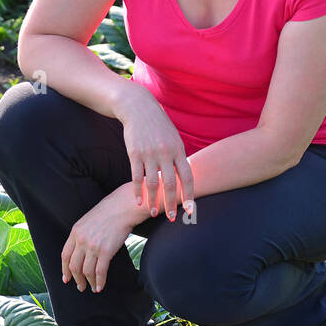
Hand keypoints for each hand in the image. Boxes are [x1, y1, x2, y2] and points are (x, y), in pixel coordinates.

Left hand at [62, 187, 149, 293]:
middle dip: (76, 279)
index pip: (65, 255)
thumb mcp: (88, 220)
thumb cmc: (108, 212)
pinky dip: (99, 282)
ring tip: (92, 288)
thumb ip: (82, 234)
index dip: (65, 269)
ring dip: (88, 283)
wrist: (123, 207)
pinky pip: (100, 272)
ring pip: (86, 271)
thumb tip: (80, 251)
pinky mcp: (106, 251)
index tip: (66, 278)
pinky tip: (100, 286)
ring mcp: (93, 246)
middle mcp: (82, 240)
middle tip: (80, 287)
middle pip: (74, 266)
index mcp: (75, 232)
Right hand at [114, 85, 194, 220]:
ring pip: (152, 184)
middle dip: (171, 203)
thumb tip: (184, 175)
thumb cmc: (158, 124)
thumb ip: (178, 156)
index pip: (187, 176)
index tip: (191, 210)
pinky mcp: (134, 153)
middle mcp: (165, 153)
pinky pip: (136, 177)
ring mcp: (149, 153)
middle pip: (170, 184)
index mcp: (178, 149)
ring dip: (154, 201)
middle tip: (172, 218)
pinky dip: (137, 192)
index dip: (189, 194)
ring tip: (155, 213)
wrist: (138, 107)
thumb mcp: (173, 137)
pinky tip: (139, 202)